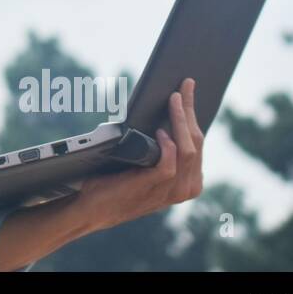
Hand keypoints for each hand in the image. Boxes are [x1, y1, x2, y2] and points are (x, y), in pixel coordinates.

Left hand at [74, 78, 204, 232]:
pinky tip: (161, 131)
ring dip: (180, 121)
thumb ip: (159, 146)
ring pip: (188, 149)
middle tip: (184, 86)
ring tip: (174, 99)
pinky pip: (169, 164)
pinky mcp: (154, 188)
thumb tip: (162, 108)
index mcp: (189, 180)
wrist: (94, 207)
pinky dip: (168, 146)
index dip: (193, 113)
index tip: (188, 88)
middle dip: (190, 110)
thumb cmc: (117, 181)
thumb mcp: (146, 162)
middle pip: (196, 141)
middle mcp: (186, 187)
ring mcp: (173, 190)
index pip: (198, 141)